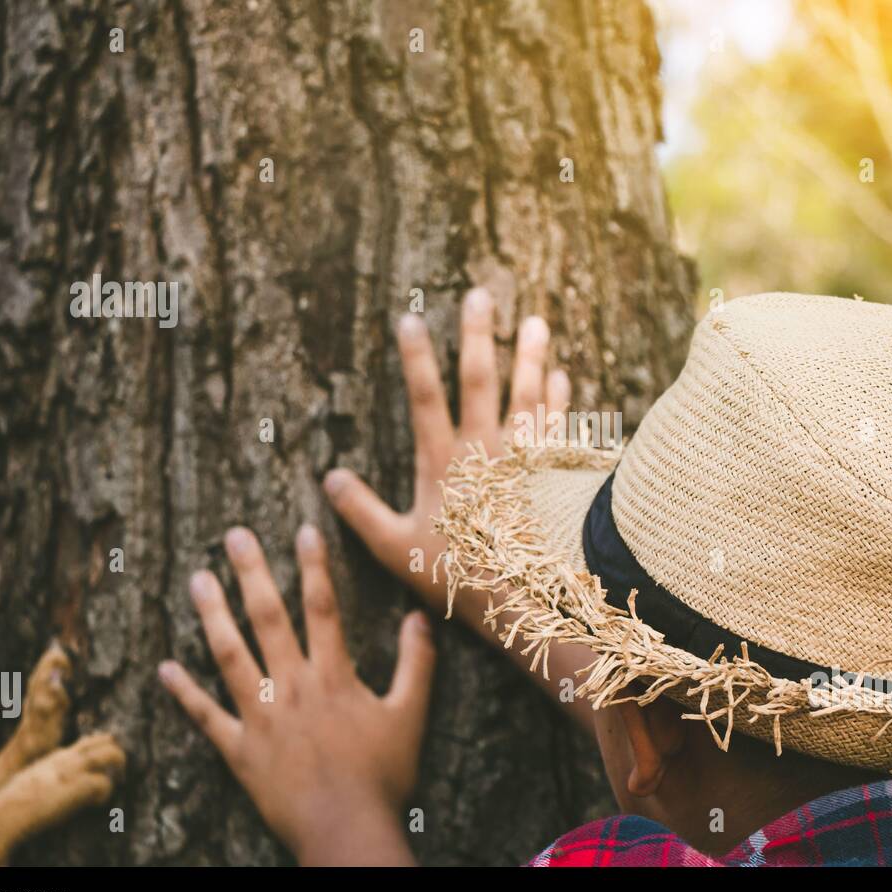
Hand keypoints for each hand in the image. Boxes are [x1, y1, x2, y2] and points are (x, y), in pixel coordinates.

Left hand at [159, 525, 433, 865]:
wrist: (345, 830)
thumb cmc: (382, 777)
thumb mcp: (410, 716)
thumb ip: (415, 664)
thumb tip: (419, 617)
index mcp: (333, 677)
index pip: (322, 607)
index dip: (314, 565)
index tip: (304, 530)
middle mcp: (292, 687)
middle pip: (268, 618)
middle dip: (251, 572)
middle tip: (234, 535)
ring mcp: (260, 717)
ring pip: (229, 655)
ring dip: (212, 615)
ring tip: (198, 579)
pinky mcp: (239, 750)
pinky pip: (205, 717)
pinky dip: (184, 693)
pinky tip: (165, 668)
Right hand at [321, 287, 569, 626]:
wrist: (528, 596)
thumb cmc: (461, 576)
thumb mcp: (398, 550)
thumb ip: (363, 512)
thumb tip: (329, 480)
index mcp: (444, 463)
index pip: (425, 398)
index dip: (415, 358)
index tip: (410, 318)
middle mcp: (486, 449)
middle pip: (481, 380)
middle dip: (479, 335)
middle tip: (481, 295)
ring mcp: (524, 458)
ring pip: (528, 394)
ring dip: (531, 356)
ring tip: (536, 322)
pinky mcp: (553, 473)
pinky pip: (557, 425)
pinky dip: (559, 398)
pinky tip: (561, 375)